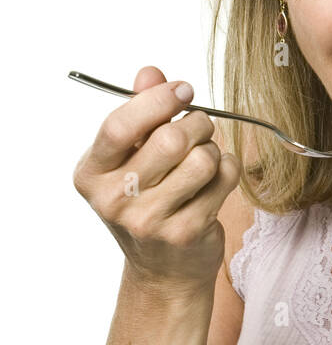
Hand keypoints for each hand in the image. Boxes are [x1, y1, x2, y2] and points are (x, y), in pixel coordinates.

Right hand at [72, 65, 240, 293]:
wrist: (164, 270)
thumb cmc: (147, 202)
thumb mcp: (131, 158)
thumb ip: (139, 112)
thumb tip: (150, 73)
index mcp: (91, 175)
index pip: (119, 126)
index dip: (156, 100)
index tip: (182, 89)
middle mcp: (114, 200)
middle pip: (170, 139)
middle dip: (196, 123)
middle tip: (199, 127)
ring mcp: (149, 221)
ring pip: (202, 158)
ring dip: (211, 148)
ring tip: (203, 159)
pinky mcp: (186, 232)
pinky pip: (224, 178)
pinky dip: (228, 170)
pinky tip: (214, 181)